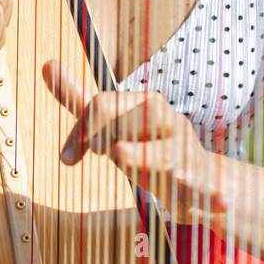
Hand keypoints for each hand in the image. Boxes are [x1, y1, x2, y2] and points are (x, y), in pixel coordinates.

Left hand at [43, 60, 227, 223]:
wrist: (201, 182)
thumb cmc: (147, 149)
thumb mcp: (113, 125)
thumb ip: (79, 100)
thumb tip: (46, 63)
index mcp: (147, 104)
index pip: (103, 105)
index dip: (81, 132)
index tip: (69, 158)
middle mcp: (169, 122)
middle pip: (133, 120)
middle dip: (110, 141)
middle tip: (107, 155)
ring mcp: (186, 153)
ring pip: (163, 154)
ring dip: (143, 157)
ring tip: (121, 155)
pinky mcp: (202, 186)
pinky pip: (209, 188)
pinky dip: (213, 194)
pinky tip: (217, 199)